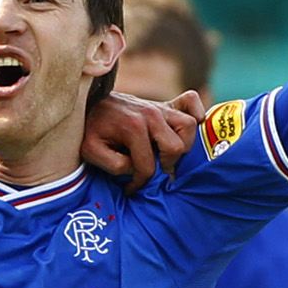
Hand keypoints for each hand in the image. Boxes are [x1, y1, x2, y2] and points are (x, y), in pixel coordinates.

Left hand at [83, 89, 206, 187]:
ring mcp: (160, 107)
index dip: (140, 183)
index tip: (130, 187)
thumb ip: (114, 165)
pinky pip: (191, 100)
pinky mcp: (166, 103)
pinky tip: (188, 128)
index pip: (149, 166)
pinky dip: (196, 111)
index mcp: (133, 127)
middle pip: (177, 147)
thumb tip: (137, 168)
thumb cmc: (91, 130)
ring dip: (183, 144)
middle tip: (152, 170)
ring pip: (189, 126)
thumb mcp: (92, 151)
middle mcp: (151, 114)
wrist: (91, 105)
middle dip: (165, 165)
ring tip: (167, 155)